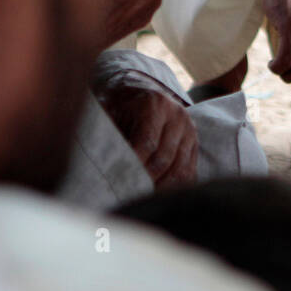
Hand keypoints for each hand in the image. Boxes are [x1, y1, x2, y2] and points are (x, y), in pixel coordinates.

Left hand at [93, 69, 198, 189]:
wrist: (142, 92)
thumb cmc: (120, 106)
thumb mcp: (109, 109)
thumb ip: (104, 129)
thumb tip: (96, 155)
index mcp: (155, 104)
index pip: (147, 142)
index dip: (134, 164)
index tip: (120, 180)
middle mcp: (177, 115)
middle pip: (165, 158)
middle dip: (146, 179)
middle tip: (129, 194)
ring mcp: (189, 130)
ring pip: (180, 168)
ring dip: (162, 187)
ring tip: (143, 198)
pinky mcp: (194, 143)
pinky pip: (189, 171)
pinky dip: (175, 187)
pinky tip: (159, 195)